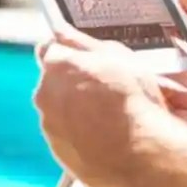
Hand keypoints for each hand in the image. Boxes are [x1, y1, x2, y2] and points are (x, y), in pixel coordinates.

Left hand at [32, 28, 176, 186]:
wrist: (140, 155)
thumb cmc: (133, 102)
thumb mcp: (116, 56)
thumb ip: (82, 42)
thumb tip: (62, 31)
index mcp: (56, 66)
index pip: (50, 49)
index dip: (70, 54)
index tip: (85, 60)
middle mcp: (45, 96)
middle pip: (55, 83)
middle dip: (75, 84)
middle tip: (107, 89)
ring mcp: (51, 127)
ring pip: (62, 112)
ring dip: (79, 111)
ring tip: (112, 116)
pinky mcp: (60, 154)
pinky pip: (69, 138)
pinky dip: (83, 136)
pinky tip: (108, 136)